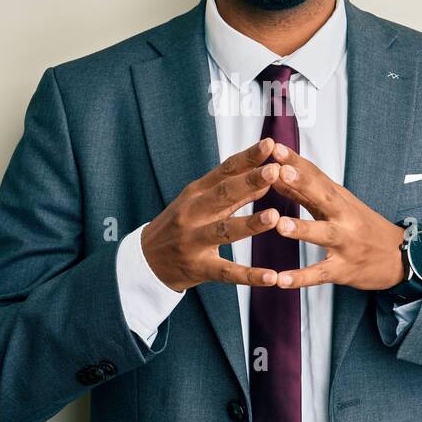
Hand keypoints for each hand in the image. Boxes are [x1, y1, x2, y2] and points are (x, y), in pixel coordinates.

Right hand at [140, 138, 284, 292]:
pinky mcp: (199, 268)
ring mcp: (194, 241)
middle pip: (223, 195)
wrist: (146, 259)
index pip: (224, 170)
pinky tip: (272, 277)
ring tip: (275, 216)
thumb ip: (233, 191)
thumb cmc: (180, 223)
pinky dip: (250, 275)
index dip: (247, 157)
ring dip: (250, 224)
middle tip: (274, 171)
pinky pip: (228, 272)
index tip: (270, 144)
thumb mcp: (200, 202)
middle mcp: (193, 214)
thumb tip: (268, 177)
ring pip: (225, 231)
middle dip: (249, 182)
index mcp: (196, 193)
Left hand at [264, 142, 407, 290]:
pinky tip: (281, 280)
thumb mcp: (337, 206)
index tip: (274, 148)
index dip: (296, 161)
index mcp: (340, 199)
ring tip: (280, 225)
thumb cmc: (363, 227)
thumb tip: (276, 175)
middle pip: (323, 197)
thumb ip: (305, 193)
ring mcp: (346, 244)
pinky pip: (320, 274)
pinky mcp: (343, 269)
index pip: (317, 175)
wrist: (400, 257)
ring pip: (323, 234)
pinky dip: (301, 278)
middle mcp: (345, 218)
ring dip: (302, 229)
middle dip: (302, 183)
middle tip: (280, 172)